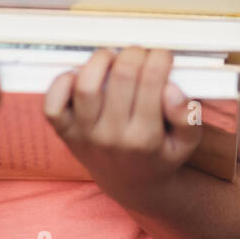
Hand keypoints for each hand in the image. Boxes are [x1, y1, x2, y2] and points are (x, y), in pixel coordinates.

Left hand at [43, 46, 201, 196]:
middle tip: (142, 54)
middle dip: (136, 54)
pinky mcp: (65, 133)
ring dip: (101, 60)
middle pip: (122, 76)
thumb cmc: (160, 155)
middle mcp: (112, 137)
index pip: (152, 81)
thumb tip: (171, 89)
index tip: (164, 56)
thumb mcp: (186, 143)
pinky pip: (52, 105)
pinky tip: (81, 77)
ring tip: (113, 58)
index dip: (160, 58)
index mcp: (145, 138)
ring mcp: (85, 135)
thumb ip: (187, 117)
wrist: (130, 184)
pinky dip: (61, 83)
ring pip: (86, 85)